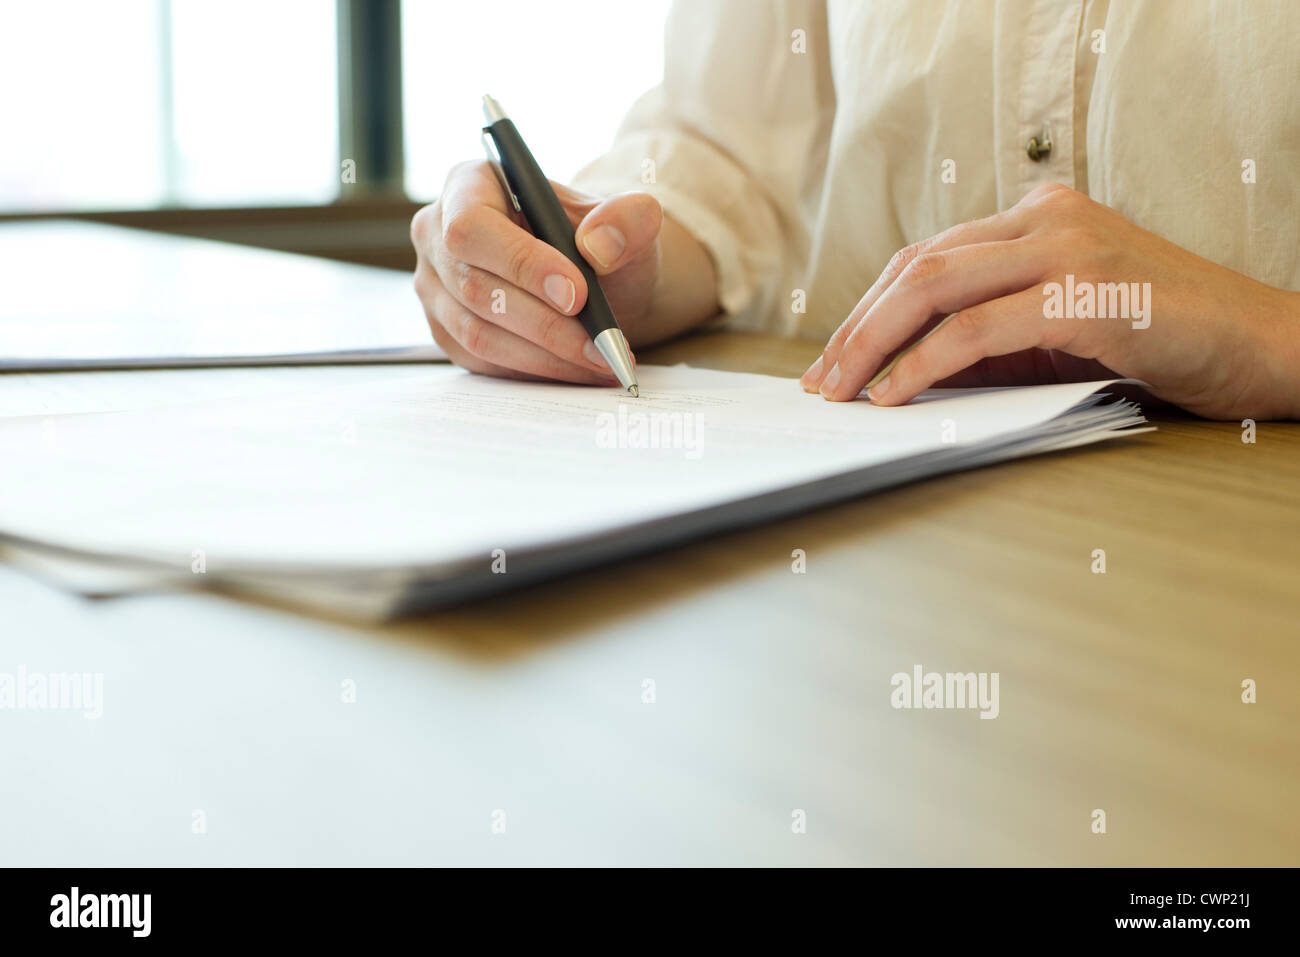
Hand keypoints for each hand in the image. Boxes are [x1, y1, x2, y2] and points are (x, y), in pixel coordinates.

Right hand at [411, 160, 664, 383]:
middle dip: (544, 322)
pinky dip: (535, 371)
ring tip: (600, 360)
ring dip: (545, 355)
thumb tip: (599, 246)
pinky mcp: (448, 332)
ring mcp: (437, 287)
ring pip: (478, 333)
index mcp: (470, 185)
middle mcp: (439, 234)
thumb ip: (627, 219)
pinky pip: (483, 362)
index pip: (473, 225)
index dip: (521, 263)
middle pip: (473, 286)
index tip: (577, 294)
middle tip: (602, 342)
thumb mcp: (630, 219)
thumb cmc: (604, 240)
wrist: (602, 278)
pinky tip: (577, 369)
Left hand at [801, 183, 1299, 418]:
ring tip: (839, 393)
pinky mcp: (1084, 293)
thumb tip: (904, 373)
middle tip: (819, 383)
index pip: (928, 257)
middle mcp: (1046, 220)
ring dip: (873, 346)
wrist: (1265, 345)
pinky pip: (976, 329)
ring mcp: (1066, 249)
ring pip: (936, 288)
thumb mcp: (1059, 333)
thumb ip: (992, 338)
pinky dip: (923, 364)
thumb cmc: (1162, 341)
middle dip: (856, 329)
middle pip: (919, 267)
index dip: (871, 309)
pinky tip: (893, 396)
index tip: (835, 359)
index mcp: (1038, 219)